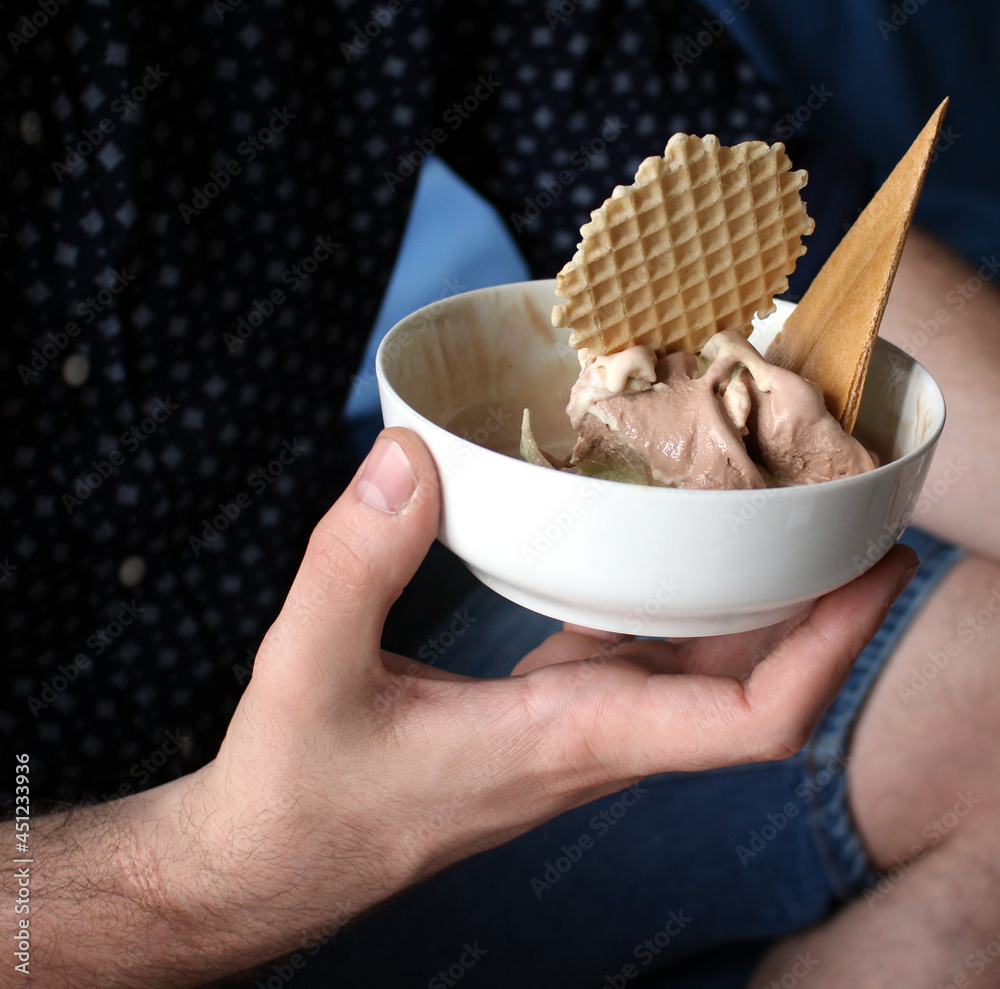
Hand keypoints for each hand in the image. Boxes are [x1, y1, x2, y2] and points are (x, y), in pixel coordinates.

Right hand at [145, 427, 917, 973]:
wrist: (271, 861)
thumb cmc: (296, 794)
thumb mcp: (306, 670)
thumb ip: (355, 562)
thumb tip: (411, 455)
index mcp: (565, 742)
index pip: (747, 719)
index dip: (829, 650)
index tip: (873, 571)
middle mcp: (592, 743)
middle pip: (750, 685)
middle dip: (816, 607)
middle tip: (847, 508)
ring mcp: (573, 734)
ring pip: (700, 673)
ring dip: (753, 605)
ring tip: (778, 515)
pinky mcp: (545, 718)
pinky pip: (641, 660)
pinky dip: (676, 608)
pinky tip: (665, 553)